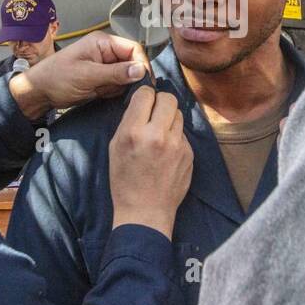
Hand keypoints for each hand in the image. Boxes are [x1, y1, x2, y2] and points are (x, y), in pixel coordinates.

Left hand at [9, 32, 151, 119]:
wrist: (39, 92)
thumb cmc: (57, 78)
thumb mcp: (87, 75)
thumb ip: (115, 73)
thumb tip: (141, 70)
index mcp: (103, 43)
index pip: (134, 49)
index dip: (142, 65)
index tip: (145, 83)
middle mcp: (107, 52)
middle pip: (133, 63)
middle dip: (131, 78)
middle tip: (129, 93)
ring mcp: (105, 66)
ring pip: (128, 76)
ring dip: (123, 87)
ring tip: (109, 93)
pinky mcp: (103, 79)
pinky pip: (119, 85)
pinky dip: (116, 93)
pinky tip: (105, 96)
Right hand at [109, 87, 191, 238]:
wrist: (145, 211)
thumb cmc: (125, 181)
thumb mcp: (115, 148)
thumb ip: (128, 121)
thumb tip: (141, 101)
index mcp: (133, 132)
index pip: (145, 93)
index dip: (144, 95)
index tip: (143, 102)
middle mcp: (157, 135)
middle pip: (168, 98)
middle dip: (160, 102)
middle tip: (154, 113)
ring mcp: (176, 145)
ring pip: (178, 114)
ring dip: (169, 118)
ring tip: (159, 133)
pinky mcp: (189, 153)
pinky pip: (183, 133)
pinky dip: (175, 137)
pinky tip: (166, 152)